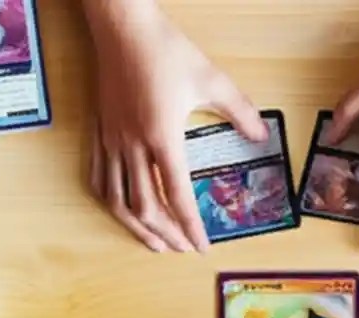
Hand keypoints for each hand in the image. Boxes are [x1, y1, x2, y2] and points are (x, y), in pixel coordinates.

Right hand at [83, 0, 267, 252]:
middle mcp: (132, 144)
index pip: (176, 195)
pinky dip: (110, 201)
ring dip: (135, 227)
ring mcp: (111, 139)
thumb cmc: (166, 51)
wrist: (123, 27)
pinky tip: (121, 210)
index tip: (201, 247)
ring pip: (116, 199)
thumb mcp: (212, 79)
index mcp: (162, 136)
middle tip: (182, 249)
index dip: (189, 226)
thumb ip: (239, 111)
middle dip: (165, 234)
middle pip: (145, 206)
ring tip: (153, 242)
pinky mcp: (99, 131)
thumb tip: (261, 136)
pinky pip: (97, 177)